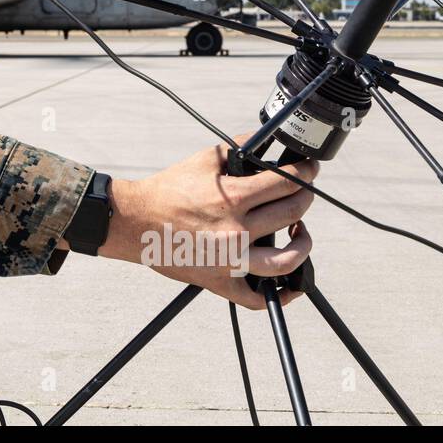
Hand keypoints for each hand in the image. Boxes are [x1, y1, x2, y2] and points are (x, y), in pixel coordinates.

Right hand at [96, 134, 318, 309]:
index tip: (308, 169)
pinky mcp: (220, 282)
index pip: (285, 182)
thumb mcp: (203, 160)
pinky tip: (289, 281)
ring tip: (300, 232)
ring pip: (287, 260)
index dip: (305, 171)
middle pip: (293, 213)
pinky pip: (258, 298)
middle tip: (303, 191)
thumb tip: (265, 144)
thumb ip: (238, 147)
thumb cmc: (168, 190)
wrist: (134, 221)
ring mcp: (230, 261)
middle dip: (305, 197)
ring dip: (304, 243)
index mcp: (231, 198)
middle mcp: (235, 231)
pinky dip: (280, 294)